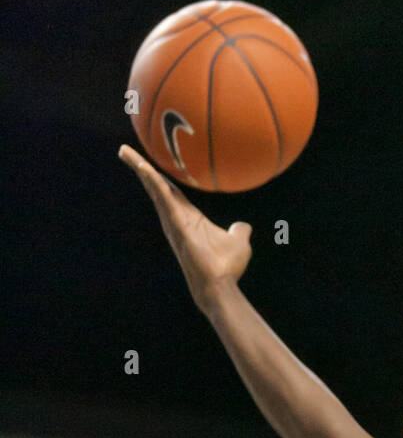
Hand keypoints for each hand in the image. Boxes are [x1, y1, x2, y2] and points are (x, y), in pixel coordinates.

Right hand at [119, 144, 251, 307]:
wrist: (221, 286)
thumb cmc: (227, 268)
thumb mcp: (238, 242)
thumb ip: (238, 231)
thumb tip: (244, 227)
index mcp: (188, 218)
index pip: (170, 191)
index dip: (159, 177)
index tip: (145, 163)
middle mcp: (176, 218)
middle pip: (155, 187)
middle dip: (140, 168)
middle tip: (124, 150)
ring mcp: (174, 222)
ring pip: (155, 189)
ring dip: (141, 169)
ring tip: (125, 152)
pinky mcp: (176, 226)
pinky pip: (163, 199)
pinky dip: (153, 183)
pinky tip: (143, 167)